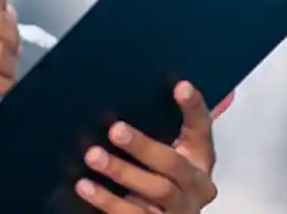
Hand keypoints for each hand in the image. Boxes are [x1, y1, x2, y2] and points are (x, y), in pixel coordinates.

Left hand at [75, 81, 224, 212]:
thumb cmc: (156, 174)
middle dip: (144, 146)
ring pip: (156, 190)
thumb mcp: (163, 146)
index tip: (180, 86)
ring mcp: (179, 210)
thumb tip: (181, 85)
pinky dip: (107, 201)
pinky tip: (85, 186)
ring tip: (93, 156)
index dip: (194, 108)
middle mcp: (195, 185)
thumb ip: (169, 120)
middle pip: (173, 164)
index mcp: (198, 158)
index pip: (202, 128)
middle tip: (115, 130)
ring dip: (122, 171)